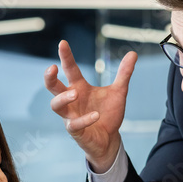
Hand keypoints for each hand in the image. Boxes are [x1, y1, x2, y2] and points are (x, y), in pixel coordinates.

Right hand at [44, 40, 136, 172]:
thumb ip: (123, 74)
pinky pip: (74, 124)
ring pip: (56, 106)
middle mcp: (72, 101)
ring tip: (75, 94)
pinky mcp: (76, 130)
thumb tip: (133, 53)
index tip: (63, 43)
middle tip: (52, 68)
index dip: (66, 57)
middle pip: (53, 87)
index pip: (70, 69)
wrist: (110, 139)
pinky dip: (84, 119)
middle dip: (49, 78)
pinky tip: (96, 115)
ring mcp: (71, 116)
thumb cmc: (108, 114)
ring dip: (63, 99)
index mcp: (80, 88)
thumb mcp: (118, 92)